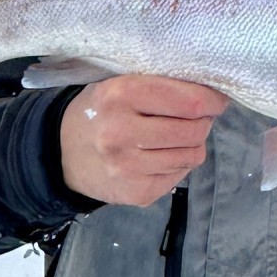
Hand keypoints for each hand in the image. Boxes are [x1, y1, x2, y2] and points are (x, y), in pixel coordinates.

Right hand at [60, 75, 228, 206]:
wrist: (60, 153)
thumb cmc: (99, 111)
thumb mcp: (118, 84)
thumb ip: (159, 84)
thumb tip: (211, 94)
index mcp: (120, 95)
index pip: (189, 101)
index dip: (212, 100)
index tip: (217, 100)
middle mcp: (122, 132)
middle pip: (194, 130)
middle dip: (204, 122)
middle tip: (197, 118)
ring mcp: (128, 168)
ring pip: (193, 155)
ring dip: (193, 144)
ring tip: (176, 136)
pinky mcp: (136, 192)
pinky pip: (180, 175)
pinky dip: (179, 164)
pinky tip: (160, 155)